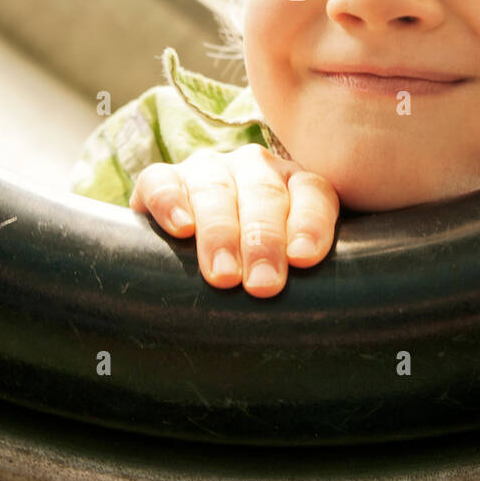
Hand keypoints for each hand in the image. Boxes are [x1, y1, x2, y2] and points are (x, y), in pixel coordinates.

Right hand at [129, 144, 338, 297]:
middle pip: (264, 194)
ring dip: (220, 232)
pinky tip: (181, 228)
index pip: (312, 193)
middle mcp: (253, 169)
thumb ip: (302, 271)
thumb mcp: (284, 265)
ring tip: (223, 275)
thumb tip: (319, 311)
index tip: (302, 259)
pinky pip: (162, 181)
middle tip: (262, 285)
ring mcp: (207, 169)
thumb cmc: (252, 266)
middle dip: (263, 240)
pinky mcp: (161, 178)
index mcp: (293, 184)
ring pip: (215, 189)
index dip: (309, 223)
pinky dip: (171, 202)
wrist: (187, 247)